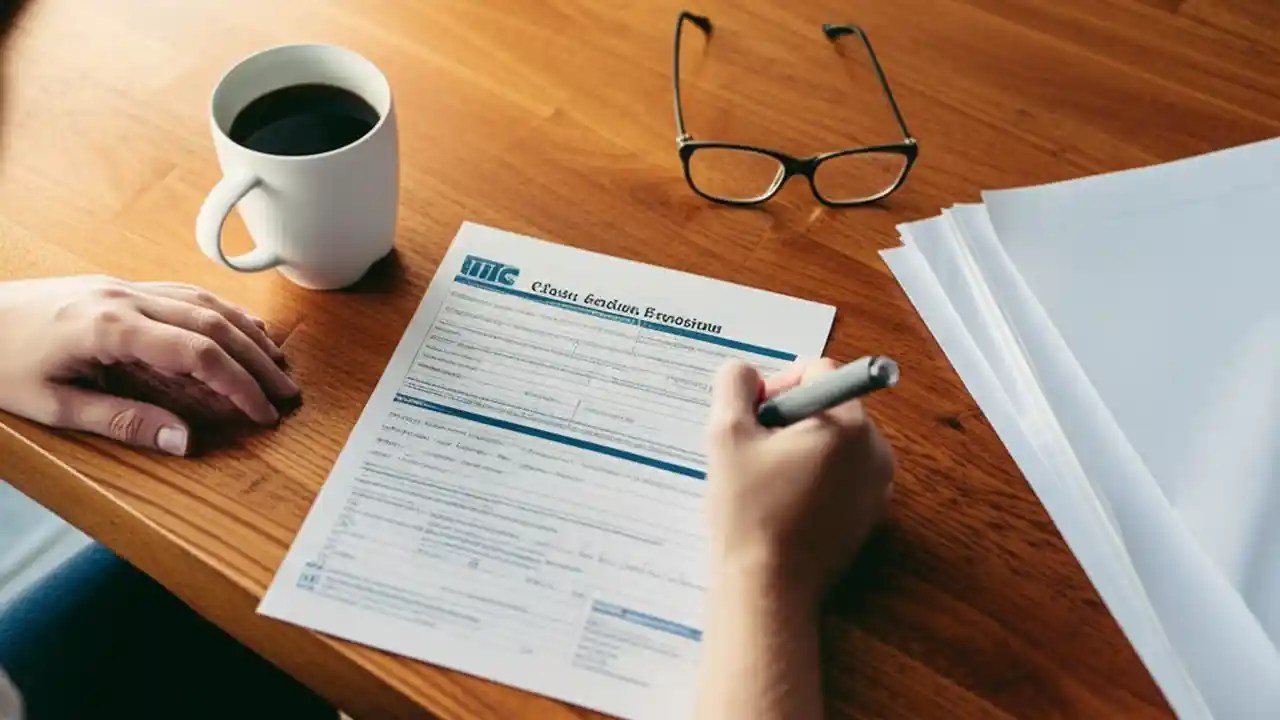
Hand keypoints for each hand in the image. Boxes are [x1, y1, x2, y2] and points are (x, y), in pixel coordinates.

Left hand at [0, 275, 297, 455]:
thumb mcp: (53, 406)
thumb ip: (123, 421)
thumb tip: (185, 440)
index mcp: (111, 328)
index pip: (198, 354)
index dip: (239, 385)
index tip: (263, 413)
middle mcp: (126, 299)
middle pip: (214, 324)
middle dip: (257, 361)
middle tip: (287, 393)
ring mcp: (124, 288)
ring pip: (204, 302)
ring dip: (246, 333)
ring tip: (276, 363)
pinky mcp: (118, 287)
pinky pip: (184, 293)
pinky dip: (220, 312)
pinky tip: (238, 329)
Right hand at [705, 358, 893, 603]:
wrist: (768, 589)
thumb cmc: (748, 512)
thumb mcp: (726, 436)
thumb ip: (734, 385)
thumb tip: (747, 374)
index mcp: (848, 425)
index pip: (817, 372)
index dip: (778, 385)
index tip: (753, 419)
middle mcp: (875, 451)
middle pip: (828, 405)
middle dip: (789, 419)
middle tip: (754, 452)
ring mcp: (877, 486)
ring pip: (833, 441)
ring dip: (798, 447)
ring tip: (766, 480)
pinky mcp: (869, 515)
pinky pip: (841, 474)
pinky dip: (813, 476)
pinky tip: (783, 502)